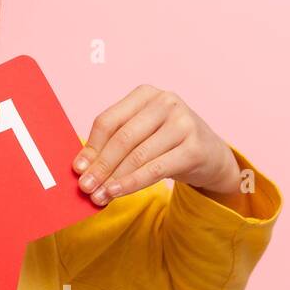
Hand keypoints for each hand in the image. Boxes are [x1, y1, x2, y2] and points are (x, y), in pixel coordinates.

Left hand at [71, 85, 240, 206]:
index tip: (77, 169)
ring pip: (138, 155)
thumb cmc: (166, 143)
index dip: (91, 147)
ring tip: (98, 196)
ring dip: (114, 178)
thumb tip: (81, 166)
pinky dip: (133, 183)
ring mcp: (183, 123)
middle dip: (100, 166)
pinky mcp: (195, 147)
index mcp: (145, 94)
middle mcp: (166, 102)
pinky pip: (156, 169)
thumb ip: (113, 143)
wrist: (211, 154)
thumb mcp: (140, 134)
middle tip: (85, 187)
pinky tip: (117, 192)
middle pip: (122, 138)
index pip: (108, 121)